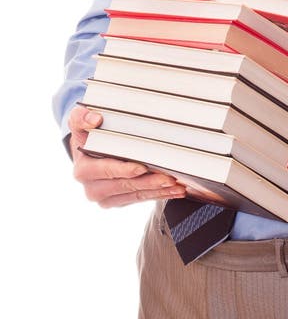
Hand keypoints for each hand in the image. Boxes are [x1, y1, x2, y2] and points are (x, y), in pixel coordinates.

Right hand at [69, 105, 186, 207]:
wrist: (86, 152)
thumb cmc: (87, 135)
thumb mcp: (79, 122)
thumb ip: (81, 117)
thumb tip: (94, 119)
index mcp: (83, 170)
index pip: (107, 170)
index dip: (124, 170)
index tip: (142, 167)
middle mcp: (92, 188)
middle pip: (125, 186)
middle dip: (149, 182)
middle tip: (169, 178)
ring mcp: (105, 197)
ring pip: (136, 195)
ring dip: (158, 190)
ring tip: (177, 185)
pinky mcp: (117, 201)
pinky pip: (140, 199)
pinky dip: (159, 194)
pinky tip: (174, 191)